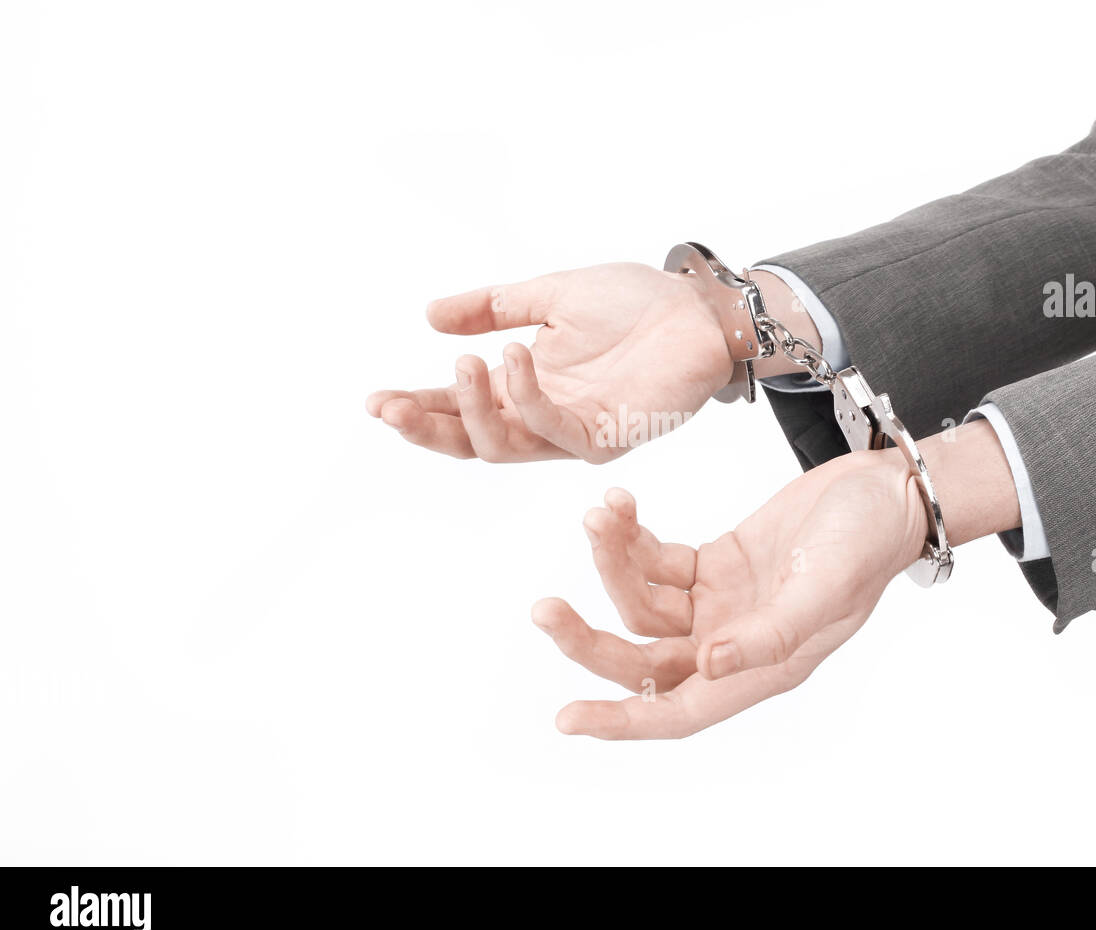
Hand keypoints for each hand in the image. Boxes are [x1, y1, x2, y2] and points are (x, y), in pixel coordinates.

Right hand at [365, 263, 735, 462]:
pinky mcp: (607, 436)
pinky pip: (553, 427)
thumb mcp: (549, 295)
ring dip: (471, 409)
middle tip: (387, 406)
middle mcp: (542, 416)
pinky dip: (525, 395)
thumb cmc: (635, 304)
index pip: (458, 405)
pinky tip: (512, 356)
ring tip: (463, 362)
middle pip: (469, 440)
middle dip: (425, 425)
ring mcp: (574, 432)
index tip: (375, 399)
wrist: (698, 309)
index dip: (416, 404)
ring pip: (502, 445)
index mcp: (524, 386)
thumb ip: (492, 308)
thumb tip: (429, 316)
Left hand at [532, 449, 928, 737]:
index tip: (567, 720)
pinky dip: (632, 537)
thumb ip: (770, 632)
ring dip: (612, 563)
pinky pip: (657, 561)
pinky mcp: (714, 566)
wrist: (883, 490)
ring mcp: (720, 606)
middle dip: (590, 639)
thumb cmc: (867, 543)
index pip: (678, 711)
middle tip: (545, 610)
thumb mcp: (824, 587)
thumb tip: (709, 667)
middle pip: (642, 660)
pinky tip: (619, 505)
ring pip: (641, 603)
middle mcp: (732, 646)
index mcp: (761, 669)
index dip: (622, 720)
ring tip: (601, 516)